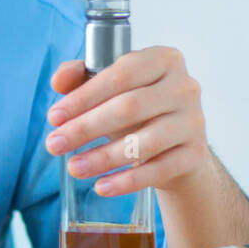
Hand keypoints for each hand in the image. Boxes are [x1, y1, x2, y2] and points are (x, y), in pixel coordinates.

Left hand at [44, 46, 209, 197]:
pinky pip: (159, 170)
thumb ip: (80, 76)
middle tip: (54, 144)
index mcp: (163, 60)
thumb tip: (58, 81)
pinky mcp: (195, 154)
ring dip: (103, 157)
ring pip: (144, 142)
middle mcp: (184, 87)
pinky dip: (127, 181)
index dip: (83, 97)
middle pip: (129, 108)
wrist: (174, 143)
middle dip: (85, 128)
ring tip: (73, 167)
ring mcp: (193, 121)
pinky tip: (101, 187)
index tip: (54, 117)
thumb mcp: (109, 87)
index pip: (119, 75)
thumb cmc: (136, 108)